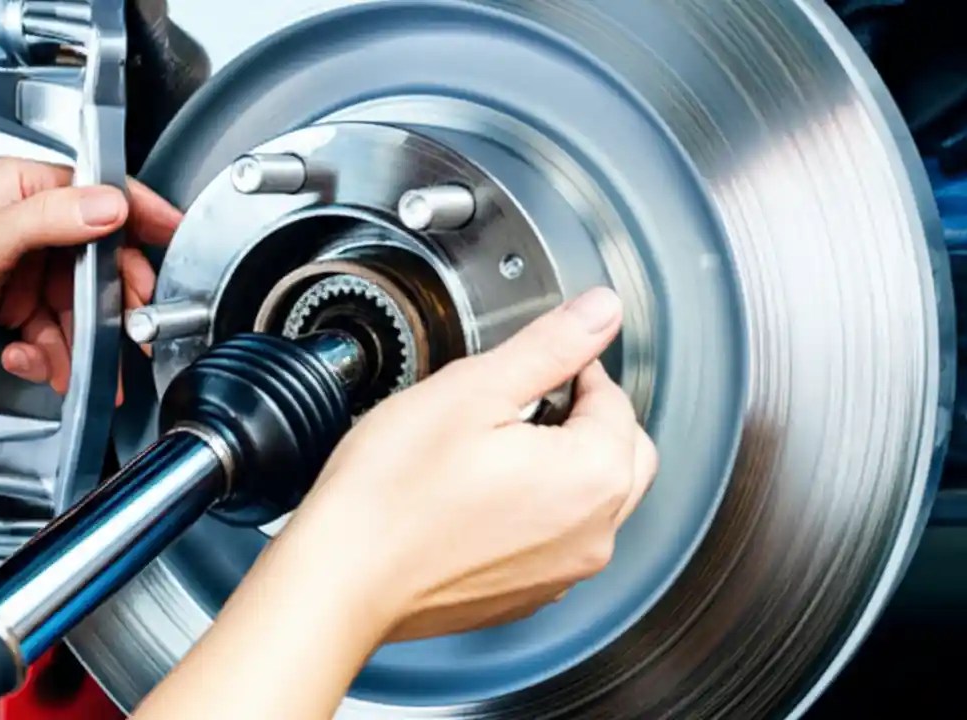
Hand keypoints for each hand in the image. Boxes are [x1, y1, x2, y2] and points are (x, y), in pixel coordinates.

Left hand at [0, 157, 180, 399]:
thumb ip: (58, 220)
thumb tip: (112, 206)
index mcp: (26, 190)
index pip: (104, 197)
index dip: (143, 218)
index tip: (175, 238)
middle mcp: (28, 224)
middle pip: (99, 263)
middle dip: (115, 305)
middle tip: (131, 332)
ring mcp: (21, 266)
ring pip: (78, 306)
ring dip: (81, 342)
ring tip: (81, 368)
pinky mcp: (10, 303)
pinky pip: (53, 329)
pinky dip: (53, 352)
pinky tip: (37, 360)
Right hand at [130, 288, 657, 719]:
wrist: (344, 578)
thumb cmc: (393, 491)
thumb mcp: (472, 390)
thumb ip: (550, 346)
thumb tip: (602, 311)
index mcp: (593, 476)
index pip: (615, 401)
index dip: (576, 370)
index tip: (537, 365)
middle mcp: (594, 534)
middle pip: (622, 455)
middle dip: (585, 420)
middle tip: (522, 401)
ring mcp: (563, 574)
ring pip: (593, 502)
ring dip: (564, 468)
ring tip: (493, 449)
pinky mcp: (528, 596)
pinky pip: (556, 543)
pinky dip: (537, 514)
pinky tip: (479, 498)